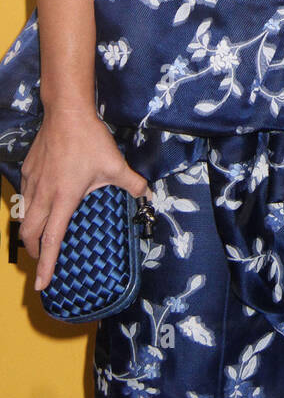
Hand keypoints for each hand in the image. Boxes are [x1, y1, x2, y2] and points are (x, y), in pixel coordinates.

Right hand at [20, 107, 148, 291]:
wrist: (67, 113)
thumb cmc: (89, 140)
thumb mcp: (115, 165)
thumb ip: (132, 183)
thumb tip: (145, 194)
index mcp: (64, 199)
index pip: (52, 239)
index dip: (47, 265)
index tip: (42, 284)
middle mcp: (44, 194)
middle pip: (29, 233)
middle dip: (34, 252)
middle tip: (43, 260)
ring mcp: (33, 182)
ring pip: (24, 215)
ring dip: (30, 230)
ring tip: (40, 237)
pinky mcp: (28, 170)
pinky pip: (25, 196)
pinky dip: (29, 207)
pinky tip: (40, 205)